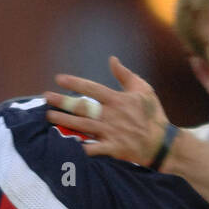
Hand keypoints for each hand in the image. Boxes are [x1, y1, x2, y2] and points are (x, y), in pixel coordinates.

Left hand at [44, 55, 170, 164]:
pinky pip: (92, 149)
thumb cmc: (153, 115)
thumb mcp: (143, 90)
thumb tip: (112, 59)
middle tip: (46, 98)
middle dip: (62, 102)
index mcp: (117, 99)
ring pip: (82, 126)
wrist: (162, 143)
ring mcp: (110, 133)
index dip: (74, 83)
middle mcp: (111, 115)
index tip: (59, 79)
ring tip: (49, 116)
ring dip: (64, 121)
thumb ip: (125, 75)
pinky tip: (64, 145)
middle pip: (82, 107)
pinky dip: (78, 148)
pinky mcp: (112, 149)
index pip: (92, 88)